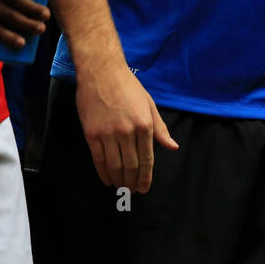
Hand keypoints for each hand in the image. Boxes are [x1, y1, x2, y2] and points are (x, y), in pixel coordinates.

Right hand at [75, 59, 178, 193]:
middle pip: (130, 165)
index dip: (146, 176)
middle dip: (132, 181)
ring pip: (114, 164)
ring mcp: (108, 133)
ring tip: (121, 187)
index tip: (145, 188)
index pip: (147, 158)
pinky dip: (102, 172)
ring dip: (118, 179)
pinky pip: (98, 158)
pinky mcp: (91, 133)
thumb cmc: (129, 87)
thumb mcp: (150, 105)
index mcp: (145, 125)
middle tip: (133, 191)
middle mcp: (127, 132)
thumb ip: (160, 129)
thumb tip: (172, 147)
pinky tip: (106, 179)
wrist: (102, 72)